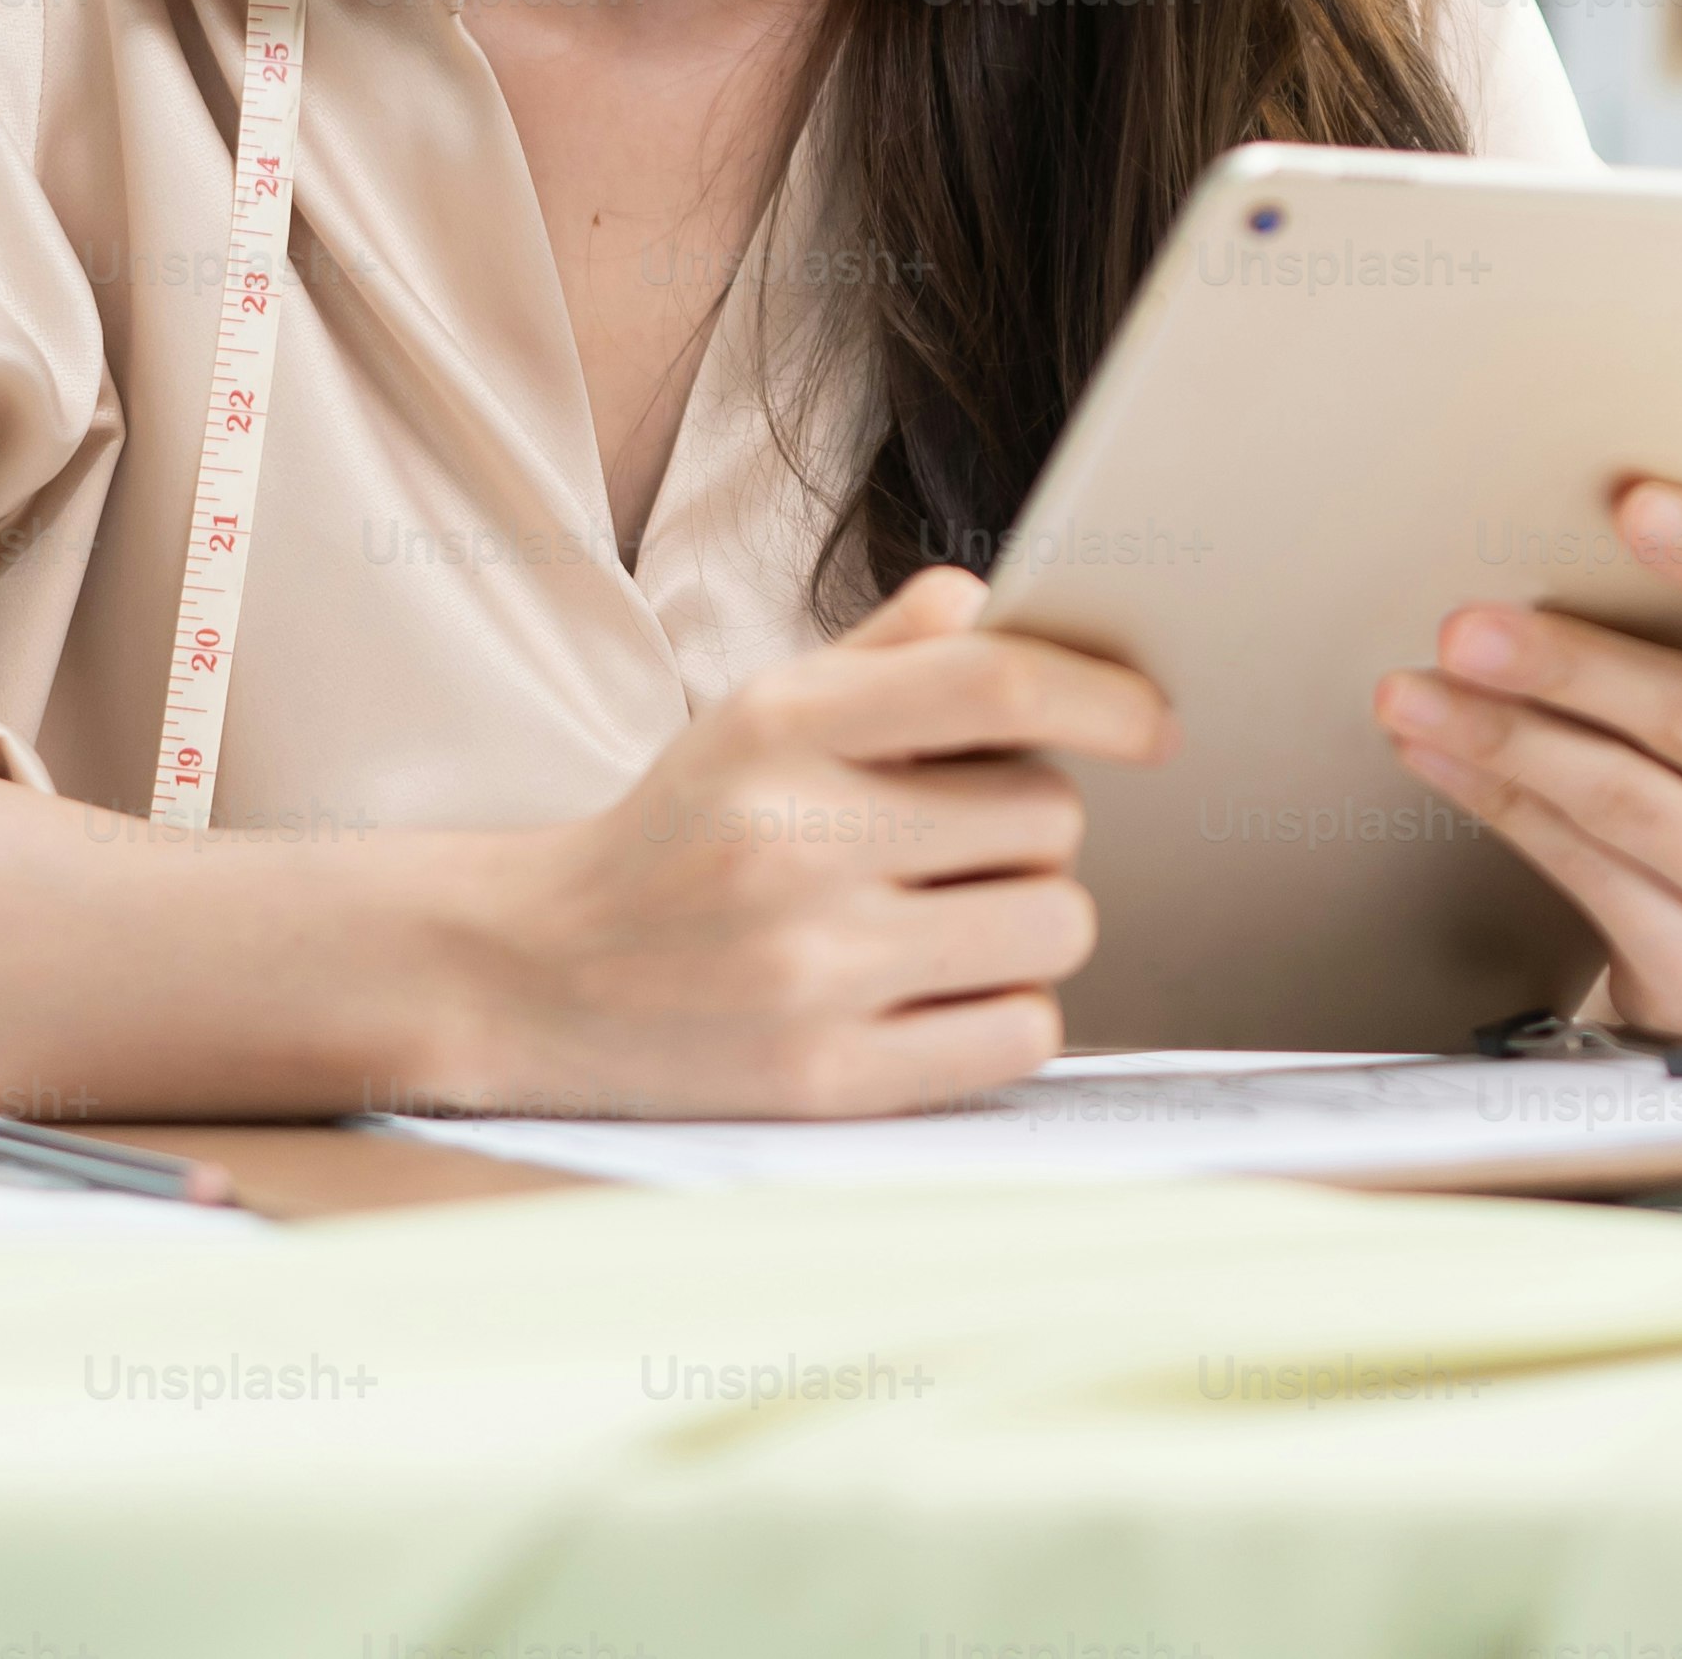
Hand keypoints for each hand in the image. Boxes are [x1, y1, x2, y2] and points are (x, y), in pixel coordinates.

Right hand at [490, 567, 1166, 1114]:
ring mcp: (810, 968)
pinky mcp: (825, 1079)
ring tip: (947, 920)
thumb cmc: (677, 836)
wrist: (529, 977)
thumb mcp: (754, 716)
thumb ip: (878, 658)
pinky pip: (1020, 1033)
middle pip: (1048, 816)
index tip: (1152, 721)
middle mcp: (795, 840)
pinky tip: (938, 995)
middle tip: (956, 848)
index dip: (1105, 695)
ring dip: (1029, 920)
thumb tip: (984, 602)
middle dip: (1030, 829)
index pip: (995, 682)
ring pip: (1053, 924)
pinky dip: (1007, 1013)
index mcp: (781, 727)